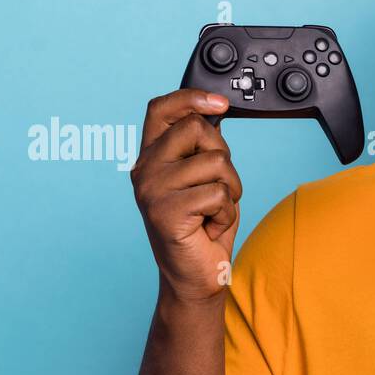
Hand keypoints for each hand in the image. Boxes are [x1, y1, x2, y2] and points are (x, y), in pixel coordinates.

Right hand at [130, 89, 239, 304]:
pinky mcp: (164, 211)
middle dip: (223, 157)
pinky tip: (210, 227)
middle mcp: (145, 169)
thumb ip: (203, 147)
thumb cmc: (204, 228)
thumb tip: (215, 111)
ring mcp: (151, 189)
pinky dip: (226, 213)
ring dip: (230, 190)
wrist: (198, 276)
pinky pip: (218, 194)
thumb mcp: (206, 178)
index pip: (161, 108)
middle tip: (217, 190)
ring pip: (215, 162)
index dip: (191, 97)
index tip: (221, 104)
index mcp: (152, 156)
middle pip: (197, 129)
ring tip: (213, 212)